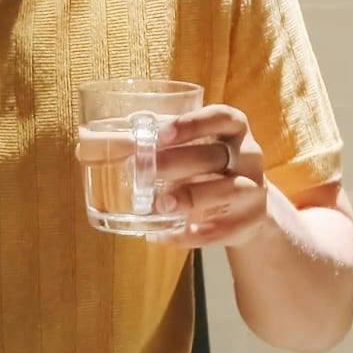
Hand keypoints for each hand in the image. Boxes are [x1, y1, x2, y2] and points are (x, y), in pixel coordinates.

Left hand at [148, 105, 273, 249]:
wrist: (246, 209)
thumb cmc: (207, 170)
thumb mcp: (192, 151)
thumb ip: (160, 145)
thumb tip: (97, 144)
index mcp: (233, 130)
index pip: (221, 117)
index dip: (192, 124)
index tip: (159, 134)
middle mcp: (249, 155)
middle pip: (216, 155)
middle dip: (178, 162)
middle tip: (142, 170)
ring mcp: (255, 188)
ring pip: (229, 189)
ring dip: (191, 197)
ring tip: (160, 205)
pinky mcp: (253, 219)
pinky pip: (225, 228)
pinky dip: (195, 234)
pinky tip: (168, 235)